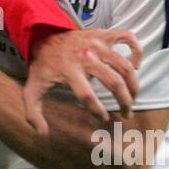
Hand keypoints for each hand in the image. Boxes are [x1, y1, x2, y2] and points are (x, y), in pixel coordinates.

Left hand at [23, 29, 141, 133]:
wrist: (44, 36)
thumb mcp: (32, 90)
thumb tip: (43, 134)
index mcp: (68, 71)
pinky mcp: (104, 35)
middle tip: (127, 114)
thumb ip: (33, 114)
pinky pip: (128, 38)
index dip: (97, 110)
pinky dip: (137, 50)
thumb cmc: (42, 67)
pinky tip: (136, 66)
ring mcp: (97, 44)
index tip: (104, 119)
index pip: (87, 95)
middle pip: (113, 81)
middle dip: (124, 101)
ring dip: (133, 84)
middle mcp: (85, 56)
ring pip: (124, 65)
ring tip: (134, 98)